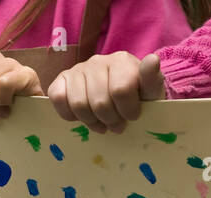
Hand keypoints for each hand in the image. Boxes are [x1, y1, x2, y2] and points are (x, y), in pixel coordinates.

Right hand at [47, 52, 165, 133]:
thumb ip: (152, 80)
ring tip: (102, 123)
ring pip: (79, 104)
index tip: (133, 116)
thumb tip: (152, 60)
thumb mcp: (151, 94)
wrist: (120, 99)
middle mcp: (98, 60)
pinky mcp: (62, 79)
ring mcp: (78, 69)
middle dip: (110, 120)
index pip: (120, 90)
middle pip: (99, 102)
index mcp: (122, 61)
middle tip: (117, 124)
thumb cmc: (137, 98)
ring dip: (92, 121)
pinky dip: (69, 114)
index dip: (127, 111)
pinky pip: (58, 98)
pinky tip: (83, 117)